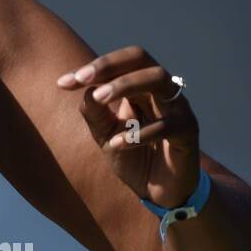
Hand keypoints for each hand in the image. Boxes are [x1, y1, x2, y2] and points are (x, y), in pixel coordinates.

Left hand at [57, 45, 199, 207]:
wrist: (160, 191)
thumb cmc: (133, 154)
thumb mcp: (105, 134)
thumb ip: (94, 113)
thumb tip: (85, 91)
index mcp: (141, 87)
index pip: (122, 62)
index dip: (93, 67)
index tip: (63, 83)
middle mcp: (162, 91)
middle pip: (142, 59)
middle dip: (109, 66)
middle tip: (82, 80)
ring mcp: (178, 109)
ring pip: (158, 80)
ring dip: (125, 85)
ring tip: (99, 98)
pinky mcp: (188, 133)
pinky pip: (167, 125)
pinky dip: (139, 133)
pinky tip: (117, 144)